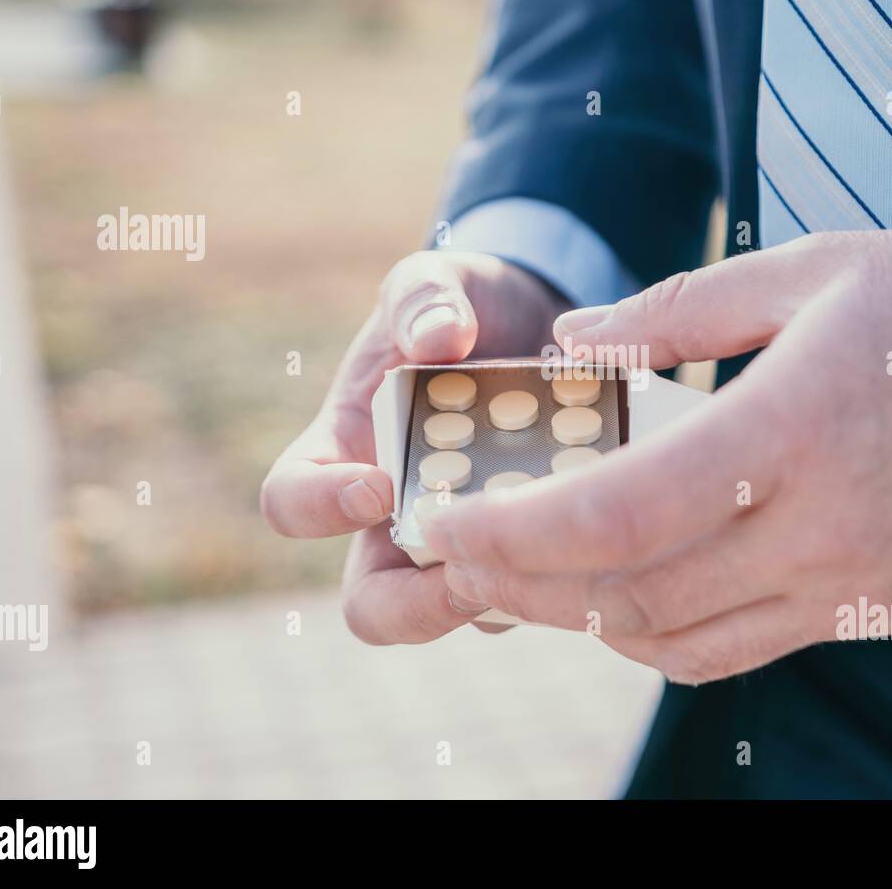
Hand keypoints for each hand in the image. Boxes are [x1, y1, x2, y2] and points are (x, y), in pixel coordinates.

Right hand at [260, 250, 567, 642]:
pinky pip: (538, 588)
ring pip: (466, 610)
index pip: (291, 502)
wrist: (538, 323)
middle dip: (415, 608)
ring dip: (505, 588)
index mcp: (345, 451)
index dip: (319, 506)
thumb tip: (439, 338)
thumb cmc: (465, 306)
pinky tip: (600, 524)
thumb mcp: (438, 282)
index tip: (377, 482)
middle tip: (468, 572)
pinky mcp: (527, 550)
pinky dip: (565, 566)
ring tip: (554, 541)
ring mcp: (462, 542)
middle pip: (372, 607)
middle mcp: (394, 516)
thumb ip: (425, 296)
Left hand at [421, 230, 891, 681]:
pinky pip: (735, 652)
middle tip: (461, 546)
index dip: (514, 530)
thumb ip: (675, 311)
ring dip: (581, 614)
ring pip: (674, 640)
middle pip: (628, 593)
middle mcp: (815, 529)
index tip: (445, 521)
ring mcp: (845, 585)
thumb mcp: (808, 272)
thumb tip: (573, 340)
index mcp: (790, 430)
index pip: (619, 513)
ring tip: (526, 571)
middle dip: (522, 579)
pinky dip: (659, 637)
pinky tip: (625, 596)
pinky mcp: (866, 612)